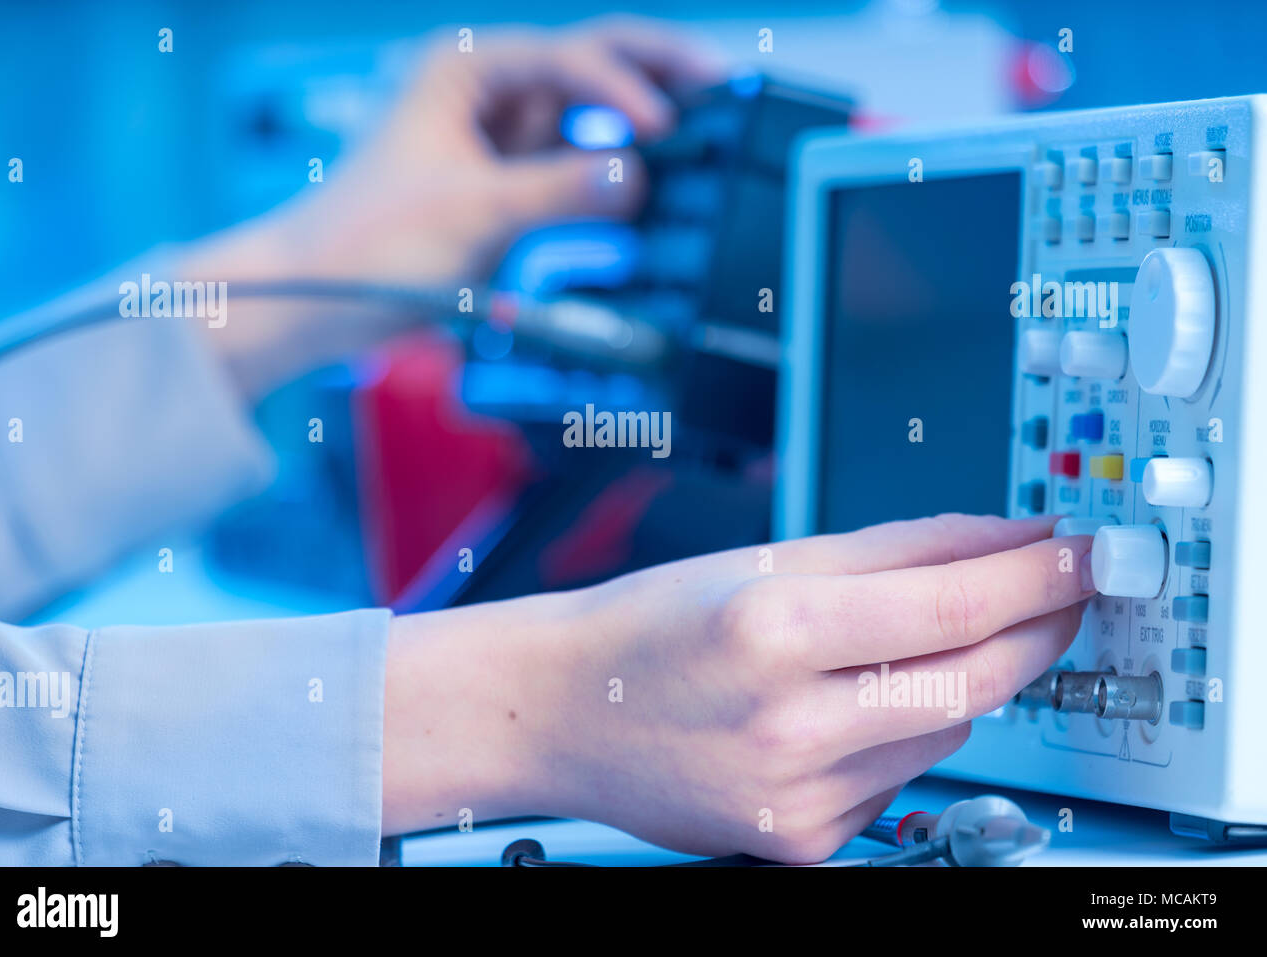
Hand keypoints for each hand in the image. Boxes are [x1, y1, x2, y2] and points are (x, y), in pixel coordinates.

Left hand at [272, 16, 723, 286]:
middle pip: (587, 66)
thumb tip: (634, 177)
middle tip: (722, 86)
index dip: (624, 89)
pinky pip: (571, 170)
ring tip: (702, 131)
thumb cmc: (365, 242)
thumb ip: (558, 191)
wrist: (315, 298)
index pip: (567, 58)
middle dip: (653, 74)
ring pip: (586, 118)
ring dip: (635, 125)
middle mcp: (484, 92)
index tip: (666, 129)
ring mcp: (496, 139)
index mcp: (463, 68)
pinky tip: (649, 182)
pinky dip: (607, 175)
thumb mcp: (472, 212)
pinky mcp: (504, 187)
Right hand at [381, 513, 1094, 862]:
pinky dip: (903, 732)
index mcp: (770, 628)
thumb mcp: (763, 558)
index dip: (1039, 574)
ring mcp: (797, 797)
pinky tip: (846, 707)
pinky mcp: (802, 841)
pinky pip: (901, 779)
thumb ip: (896, 551)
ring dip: (960, 678)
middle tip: (1061, 591)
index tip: (1083, 551)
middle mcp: (787, 724)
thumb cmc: (648, 627)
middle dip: (1036, 631)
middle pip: (974, 682)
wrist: (561, 713)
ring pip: (945, 732)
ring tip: (903, 644)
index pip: (952, 605)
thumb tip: (1002, 542)